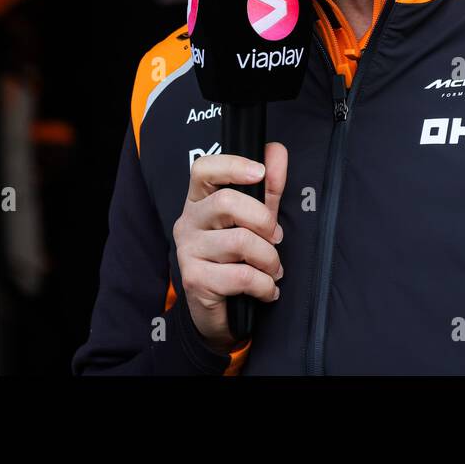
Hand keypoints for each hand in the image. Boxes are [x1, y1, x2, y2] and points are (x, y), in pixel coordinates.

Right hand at [173, 141, 286, 352]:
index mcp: (200, 200)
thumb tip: (277, 151)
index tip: (260, 172)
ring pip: (240, 241)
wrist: (220, 312)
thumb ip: (269, 186)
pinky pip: (241, 276)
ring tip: (272, 269)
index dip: (233, 165)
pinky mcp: (194, 279)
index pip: (203, 169)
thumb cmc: (238, 259)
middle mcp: (188, 221)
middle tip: (276, 239)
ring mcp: (187, 250)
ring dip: (269, 259)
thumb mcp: (257, 219)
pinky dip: (264, 285)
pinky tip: (267, 289)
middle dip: (264, 220)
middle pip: (227, 202)